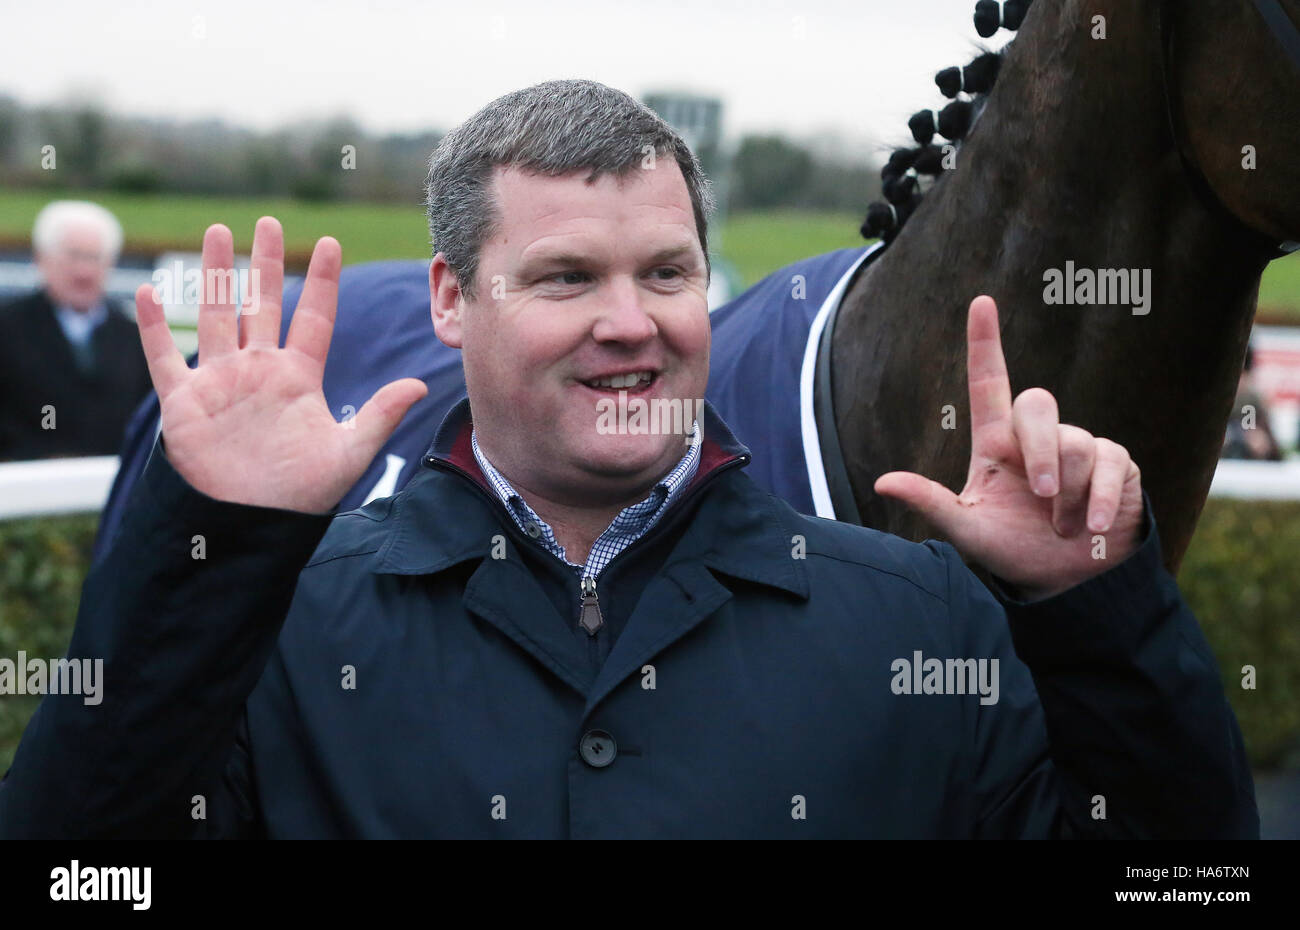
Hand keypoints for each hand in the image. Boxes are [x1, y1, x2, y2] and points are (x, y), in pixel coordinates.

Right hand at [134, 217, 426, 513]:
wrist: (252, 523)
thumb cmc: (301, 494)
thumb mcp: (348, 453)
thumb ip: (380, 415)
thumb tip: (420, 385)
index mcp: (299, 377)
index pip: (313, 318)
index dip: (321, 281)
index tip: (329, 243)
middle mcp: (259, 370)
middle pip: (262, 303)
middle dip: (263, 263)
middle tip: (266, 221)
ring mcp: (220, 382)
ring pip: (215, 315)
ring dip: (215, 275)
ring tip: (216, 231)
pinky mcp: (184, 402)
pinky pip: (164, 357)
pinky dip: (153, 328)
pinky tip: (147, 293)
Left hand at [873, 296, 1142, 599]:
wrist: (1065, 580)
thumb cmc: (1011, 548)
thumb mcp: (966, 530)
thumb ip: (930, 503)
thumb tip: (882, 483)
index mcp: (997, 443)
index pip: (990, 382)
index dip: (985, 342)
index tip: (980, 302)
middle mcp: (1037, 437)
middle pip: (1038, 404)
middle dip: (1041, 450)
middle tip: (1041, 495)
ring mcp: (1080, 447)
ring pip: (1077, 442)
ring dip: (1068, 493)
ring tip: (1061, 528)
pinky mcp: (1117, 465)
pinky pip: (1112, 463)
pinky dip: (1101, 499)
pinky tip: (1092, 527)